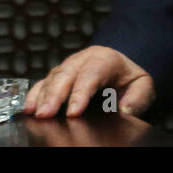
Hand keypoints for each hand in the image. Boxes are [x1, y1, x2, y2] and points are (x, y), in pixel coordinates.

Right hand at [25, 45, 154, 118]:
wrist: (122, 69)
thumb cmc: (130, 79)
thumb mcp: (143, 86)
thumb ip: (138, 97)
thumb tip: (125, 109)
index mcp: (106, 59)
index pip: (92, 74)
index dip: (80, 92)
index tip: (73, 112)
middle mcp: (84, 59)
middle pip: (66, 73)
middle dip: (55, 94)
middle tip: (46, 114)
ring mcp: (69, 66)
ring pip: (52, 76)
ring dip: (43, 95)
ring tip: (36, 113)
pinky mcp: (58, 75)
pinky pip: (43, 82)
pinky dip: (35, 94)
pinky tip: (29, 108)